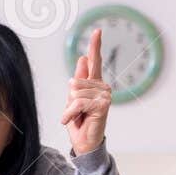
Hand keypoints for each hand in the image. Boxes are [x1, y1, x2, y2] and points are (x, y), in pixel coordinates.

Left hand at [60, 27, 111, 156]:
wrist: (84, 144)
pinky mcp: (103, 105)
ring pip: (76, 92)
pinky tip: (72, 120)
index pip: (95, 61)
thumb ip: (78, 80)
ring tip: (77, 117)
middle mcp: (102, 87)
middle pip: (75, 82)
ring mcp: (105, 95)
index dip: (95, 45)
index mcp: (94, 84)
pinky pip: (79, 102)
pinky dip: (71, 113)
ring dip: (70, 108)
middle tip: (76, 112)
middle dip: (70, 99)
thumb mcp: (73, 99)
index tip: (98, 30)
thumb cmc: (79, 122)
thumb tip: (82, 58)